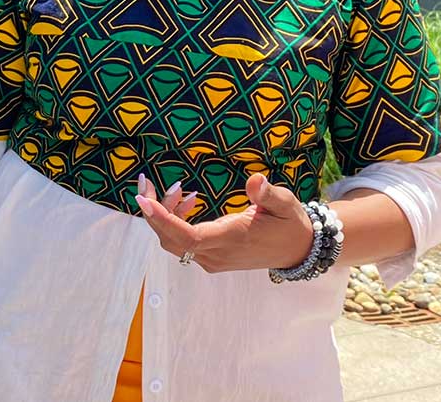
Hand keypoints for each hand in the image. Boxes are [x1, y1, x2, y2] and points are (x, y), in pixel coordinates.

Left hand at [135, 173, 313, 272]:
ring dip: (163, 214)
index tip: (143, 200)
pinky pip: (182, 242)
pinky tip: (187, 201)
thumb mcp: (285, 204)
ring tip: (176, 188)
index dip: (162, 220)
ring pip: (173, 241)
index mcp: (233, 239)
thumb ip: (268, 194)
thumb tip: (256, 181)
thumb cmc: (289, 224)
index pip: (188, 237)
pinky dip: (175, 220)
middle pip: (171, 239)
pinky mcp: (211, 257)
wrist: (297, 251)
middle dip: (153, 211)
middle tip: (146, 181)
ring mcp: (212, 259)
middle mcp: (217, 254)